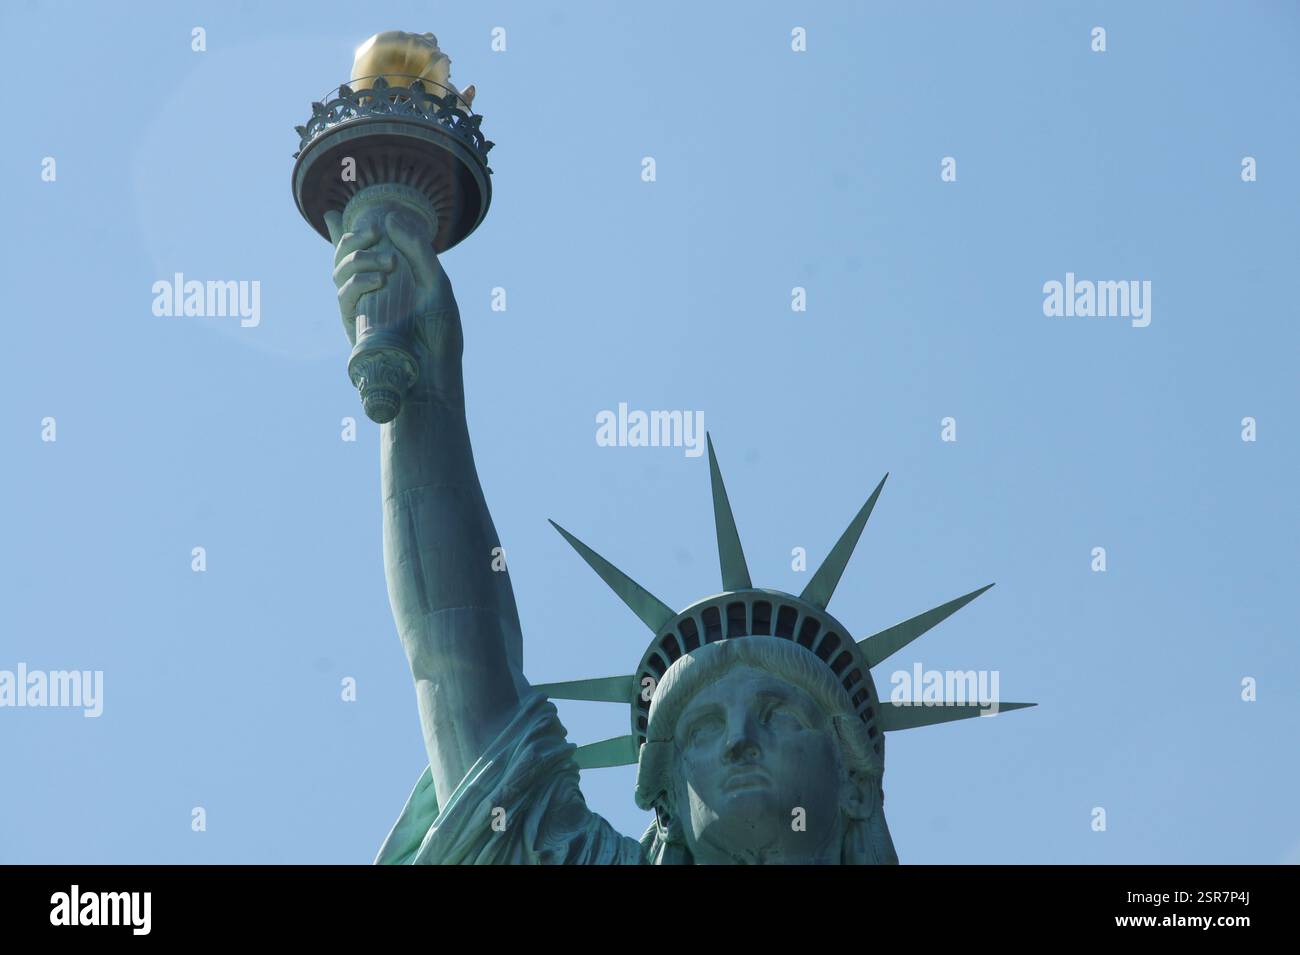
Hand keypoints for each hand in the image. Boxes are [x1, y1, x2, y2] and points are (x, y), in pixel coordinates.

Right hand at [325, 204, 463, 406]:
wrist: (434, 378)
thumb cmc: (439, 336)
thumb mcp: (437, 286)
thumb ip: (418, 251)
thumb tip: (390, 218)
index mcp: (392, 281)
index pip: (363, 252)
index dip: (341, 233)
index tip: (331, 213)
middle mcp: (372, 292)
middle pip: (345, 256)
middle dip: (353, 237)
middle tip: (374, 230)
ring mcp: (361, 308)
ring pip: (340, 271)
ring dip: (359, 258)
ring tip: (388, 263)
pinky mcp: (353, 326)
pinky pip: (344, 296)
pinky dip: (357, 282)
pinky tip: (377, 280)